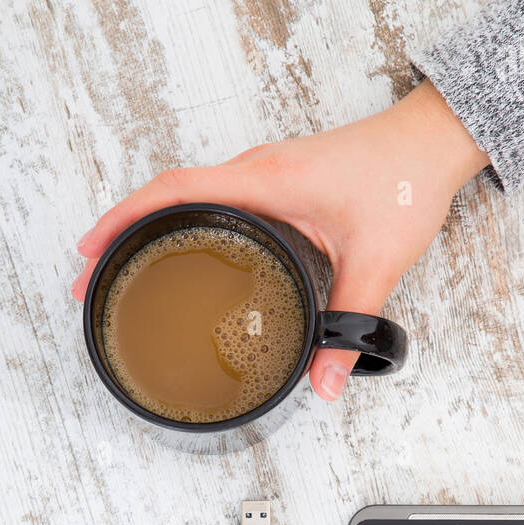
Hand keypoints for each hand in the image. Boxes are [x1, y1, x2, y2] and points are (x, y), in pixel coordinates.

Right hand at [72, 80, 487, 400]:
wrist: (433, 142)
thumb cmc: (404, 182)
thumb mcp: (377, 262)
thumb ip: (351, 323)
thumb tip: (327, 382)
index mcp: (266, 181)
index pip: (174, 191)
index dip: (124, 218)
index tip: (90, 248)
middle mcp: (257, 170)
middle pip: (167, 194)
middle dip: (121, 230)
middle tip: (90, 275)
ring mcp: (265, 173)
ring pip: (188, 194)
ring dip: (149, 223)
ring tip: (120, 264)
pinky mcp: (278, 182)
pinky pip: (214, 197)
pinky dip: (182, 219)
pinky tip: (181, 249)